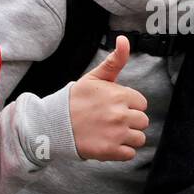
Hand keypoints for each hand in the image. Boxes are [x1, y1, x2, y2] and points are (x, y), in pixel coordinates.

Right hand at [69, 36, 149, 160]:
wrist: (51, 124)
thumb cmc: (74, 100)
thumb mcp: (93, 78)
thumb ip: (114, 61)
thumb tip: (124, 39)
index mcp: (119, 95)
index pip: (141, 103)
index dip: (128, 105)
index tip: (112, 107)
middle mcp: (120, 114)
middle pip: (143, 121)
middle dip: (129, 121)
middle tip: (108, 120)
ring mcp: (116, 134)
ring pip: (140, 138)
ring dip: (127, 137)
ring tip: (108, 132)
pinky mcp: (111, 151)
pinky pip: (130, 154)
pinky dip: (120, 151)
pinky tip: (106, 143)